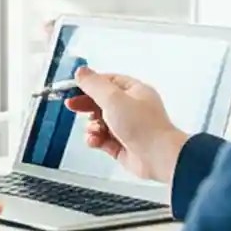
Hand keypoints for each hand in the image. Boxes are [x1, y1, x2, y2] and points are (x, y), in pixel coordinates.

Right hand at [63, 66, 188, 183]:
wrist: (158, 158)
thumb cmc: (144, 127)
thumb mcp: (113, 99)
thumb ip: (94, 84)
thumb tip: (81, 72)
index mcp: (134, 91)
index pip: (107, 82)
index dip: (88, 84)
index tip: (72, 88)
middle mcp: (132, 108)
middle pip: (101, 102)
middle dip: (86, 105)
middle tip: (73, 106)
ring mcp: (128, 127)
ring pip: (99, 122)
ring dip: (91, 126)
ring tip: (95, 130)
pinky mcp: (123, 145)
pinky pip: (102, 139)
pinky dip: (95, 140)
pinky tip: (96, 141)